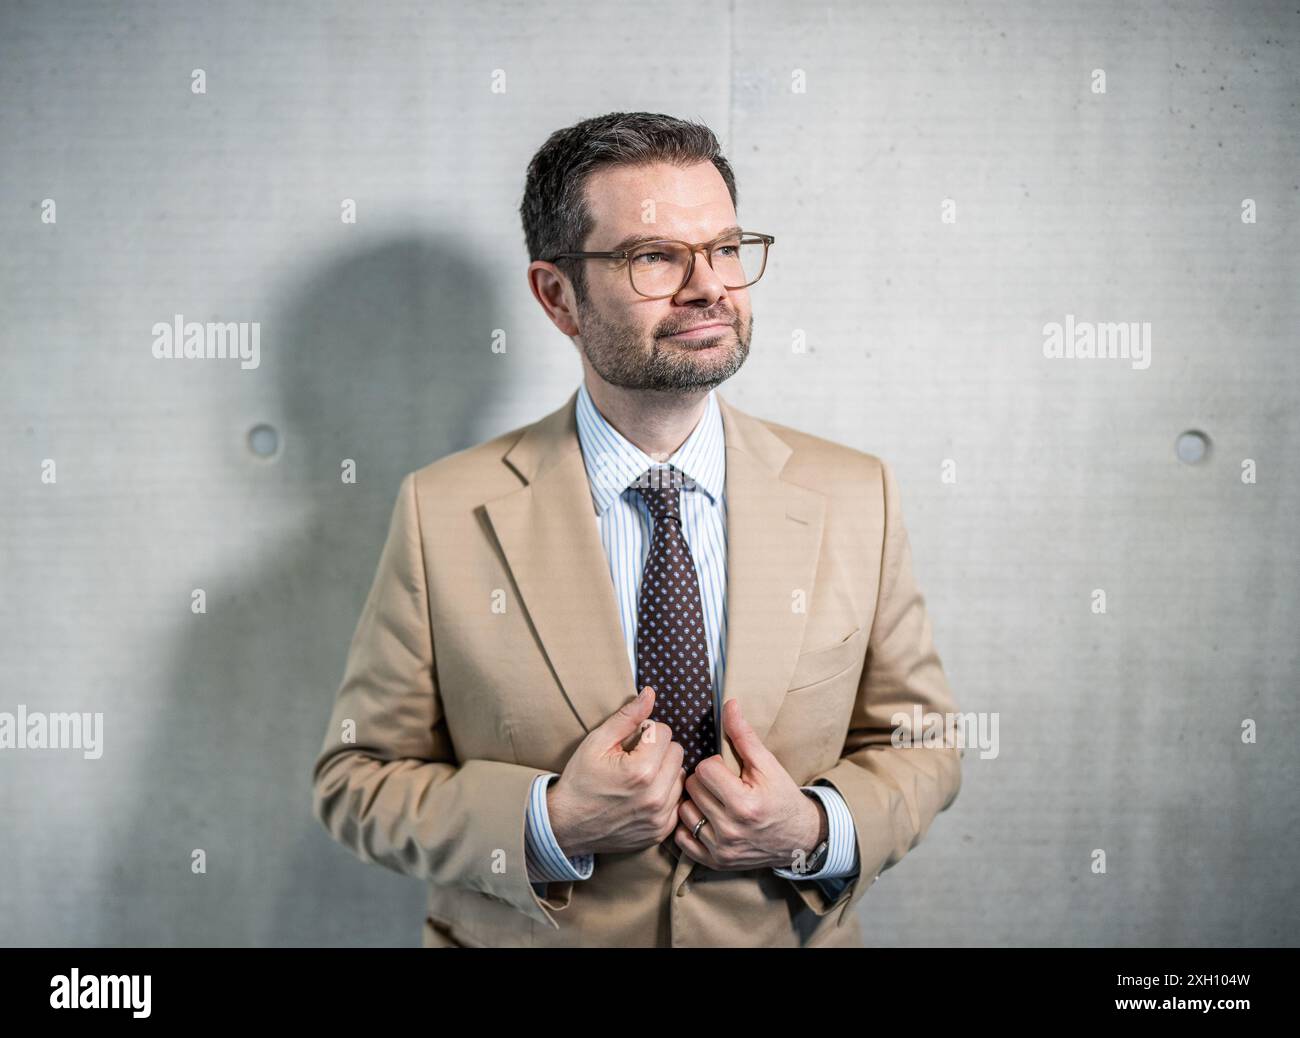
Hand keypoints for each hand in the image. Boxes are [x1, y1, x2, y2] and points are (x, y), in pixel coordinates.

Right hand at [546, 686, 685, 856]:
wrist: (566, 824)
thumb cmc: (580, 781)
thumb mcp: (596, 742)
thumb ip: (627, 717)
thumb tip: (650, 693)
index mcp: (641, 771)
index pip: (664, 731)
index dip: (646, 731)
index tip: (629, 743)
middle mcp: (655, 797)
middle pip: (677, 752)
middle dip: (659, 749)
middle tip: (634, 758)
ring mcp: (660, 817)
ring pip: (680, 776)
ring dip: (665, 771)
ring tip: (640, 777)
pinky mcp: (660, 831)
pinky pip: (678, 801)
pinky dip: (665, 794)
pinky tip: (644, 795)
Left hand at [674, 697, 822, 871]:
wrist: (798, 838)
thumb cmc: (781, 796)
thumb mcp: (768, 764)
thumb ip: (744, 735)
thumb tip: (729, 703)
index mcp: (745, 804)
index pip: (704, 770)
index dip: (714, 764)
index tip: (726, 769)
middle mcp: (730, 830)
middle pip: (691, 789)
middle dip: (703, 781)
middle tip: (721, 784)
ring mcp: (721, 849)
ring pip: (683, 811)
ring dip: (694, 803)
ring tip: (713, 800)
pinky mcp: (714, 862)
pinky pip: (682, 839)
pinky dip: (689, 827)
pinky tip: (705, 818)